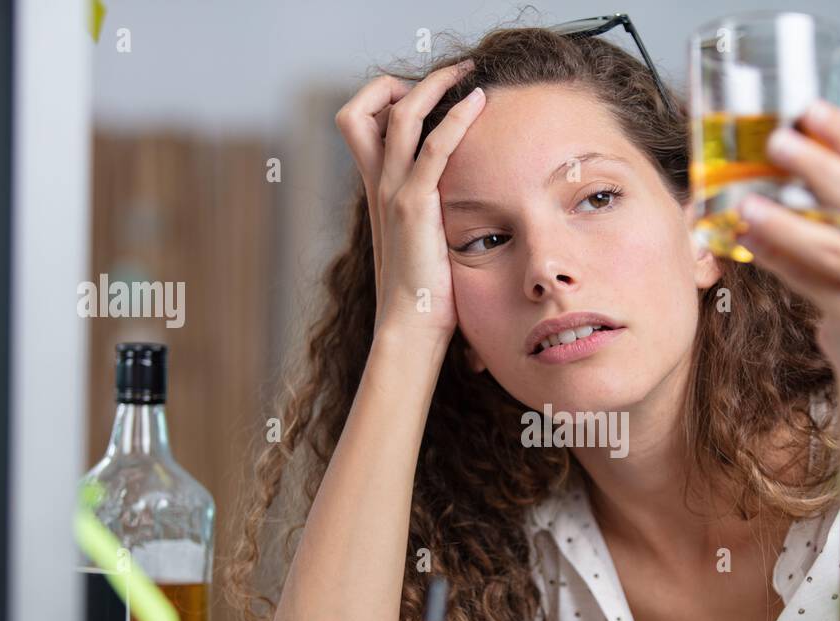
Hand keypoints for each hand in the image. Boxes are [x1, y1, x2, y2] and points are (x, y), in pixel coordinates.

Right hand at [334, 59, 483, 342]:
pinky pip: (435, 147)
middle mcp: (378, 185)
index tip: (422, 99)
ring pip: (400, 115)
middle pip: (363, 108)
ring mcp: (393, 193)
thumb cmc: (424, 293)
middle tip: (445, 76)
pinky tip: (478, 103)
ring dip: (434, 85)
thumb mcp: (423, 240)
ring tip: (466, 75)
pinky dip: (456, 117)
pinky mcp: (415, 206)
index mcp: (377, 190)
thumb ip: (430, 213)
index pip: (360, 125)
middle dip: (399, 82)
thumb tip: (459, 203)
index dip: (382, 102)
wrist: (411, 326)